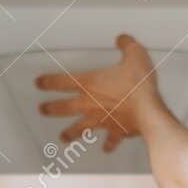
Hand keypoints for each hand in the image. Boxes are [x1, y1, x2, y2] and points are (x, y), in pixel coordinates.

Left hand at [36, 34, 169, 152]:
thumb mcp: (135, 56)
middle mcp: (90, 104)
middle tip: (42, 110)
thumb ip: (127, 45)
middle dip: (51, 109)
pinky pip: (109, 140)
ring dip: (70, 133)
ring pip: (80, 129)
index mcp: (90, 84)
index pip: (62, 82)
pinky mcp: (116, 132)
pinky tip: (106, 149)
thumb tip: (122, 39)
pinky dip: (108, 145)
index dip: (48, 82)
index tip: (38, 84)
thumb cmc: (138, 85)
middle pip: (64, 108)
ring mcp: (101, 120)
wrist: (149, 112)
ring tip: (62, 138)